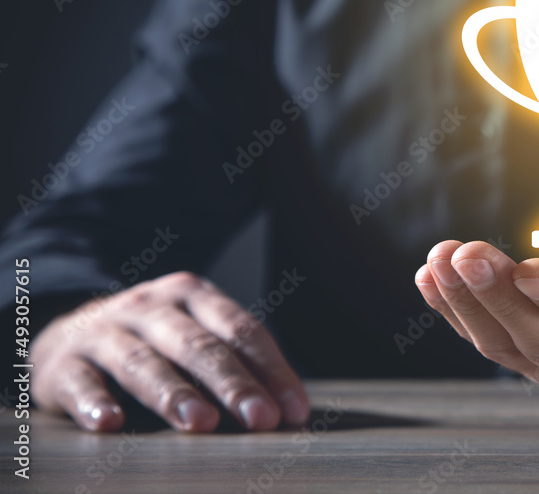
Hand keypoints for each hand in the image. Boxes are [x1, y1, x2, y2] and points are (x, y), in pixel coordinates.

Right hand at [31, 271, 308, 431]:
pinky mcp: (63, 363)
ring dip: (174, 394)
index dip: (271, 370)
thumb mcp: (193, 336)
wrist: (67, 335)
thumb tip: (288, 412)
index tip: (293, 410)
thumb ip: (236, 364)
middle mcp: (150, 307)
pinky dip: (95, 403)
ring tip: (201, 423)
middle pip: (198, 345)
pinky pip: (81, 382)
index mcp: (193, 295)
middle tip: (260, 418)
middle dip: (233, 383)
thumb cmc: (152, 343)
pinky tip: (110, 423)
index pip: (241, 330)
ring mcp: (105, 332)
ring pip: (143, 362)